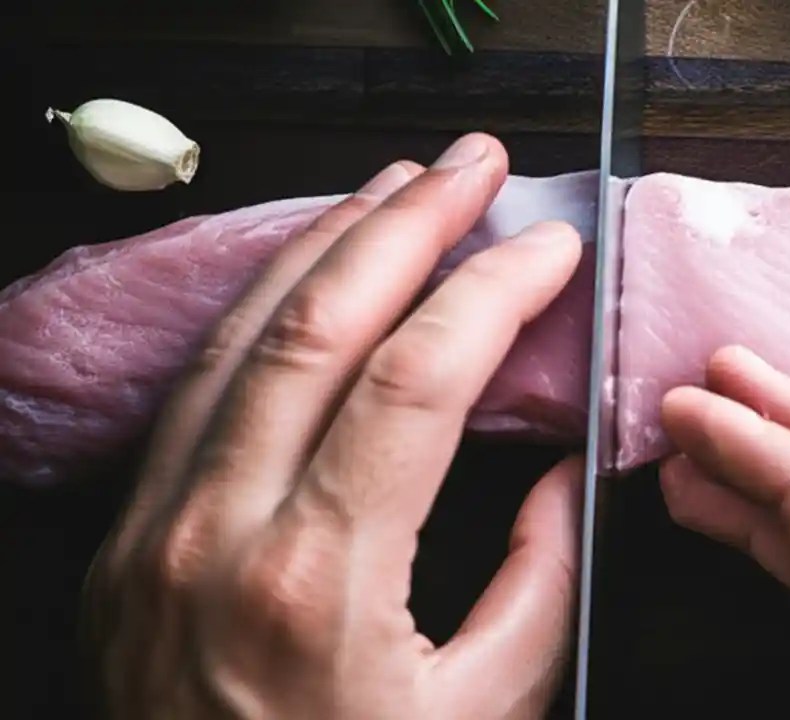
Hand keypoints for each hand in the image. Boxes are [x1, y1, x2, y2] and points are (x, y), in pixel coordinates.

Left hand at [82, 134, 584, 719]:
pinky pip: (197, 387)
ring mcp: (156, 530)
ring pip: (241, 337)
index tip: (549, 250)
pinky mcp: (131, 538)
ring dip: (327, 244)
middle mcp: (217, 535)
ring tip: (396, 190)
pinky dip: (263, 310)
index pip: (416, 378)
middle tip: (473, 168)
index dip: (493, 292)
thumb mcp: (487, 713)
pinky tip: (310, 276)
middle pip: (318, 324)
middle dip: (407, 224)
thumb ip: (539, 581)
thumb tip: (558, 473)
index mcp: (319, 582)